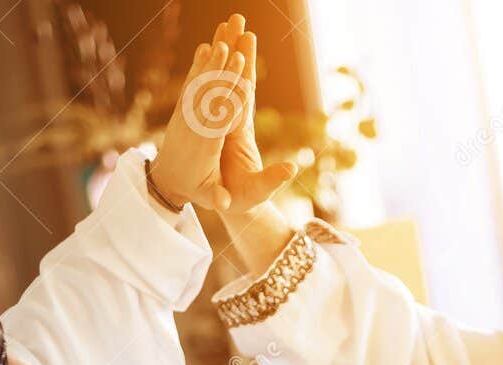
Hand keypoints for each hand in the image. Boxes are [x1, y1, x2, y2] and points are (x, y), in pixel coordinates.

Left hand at [150, 21, 248, 210]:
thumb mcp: (207, 196)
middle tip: (233, 50)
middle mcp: (193, 125)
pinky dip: (199, 65)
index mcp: (204, 144)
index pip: (220, 117)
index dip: (231, 98)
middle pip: (210, 95)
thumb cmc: (193, 188)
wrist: (166, 179)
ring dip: (211, 62)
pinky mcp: (182, 108)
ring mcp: (186, 114)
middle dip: (222, 72)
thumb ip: (217, 197)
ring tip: (221, 40)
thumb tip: (226, 204)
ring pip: (200, 84)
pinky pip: (192, 83)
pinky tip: (206, 46)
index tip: (241, 82)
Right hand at [212, 15, 297, 216]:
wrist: (235, 203)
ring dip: (227, 53)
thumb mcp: (258, 191)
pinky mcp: (216, 123)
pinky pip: (212, 93)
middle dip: (237, 51)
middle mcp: (235, 120)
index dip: (243, 74)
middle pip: (237, 80)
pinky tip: (209, 47)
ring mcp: (225, 119)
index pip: (244, 98)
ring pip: (225, 81)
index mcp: (242, 133)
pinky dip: (211, 70)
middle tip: (238, 22)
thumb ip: (273, 179)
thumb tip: (293, 168)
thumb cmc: (244, 200)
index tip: (244, 49)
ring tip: (226, 24)